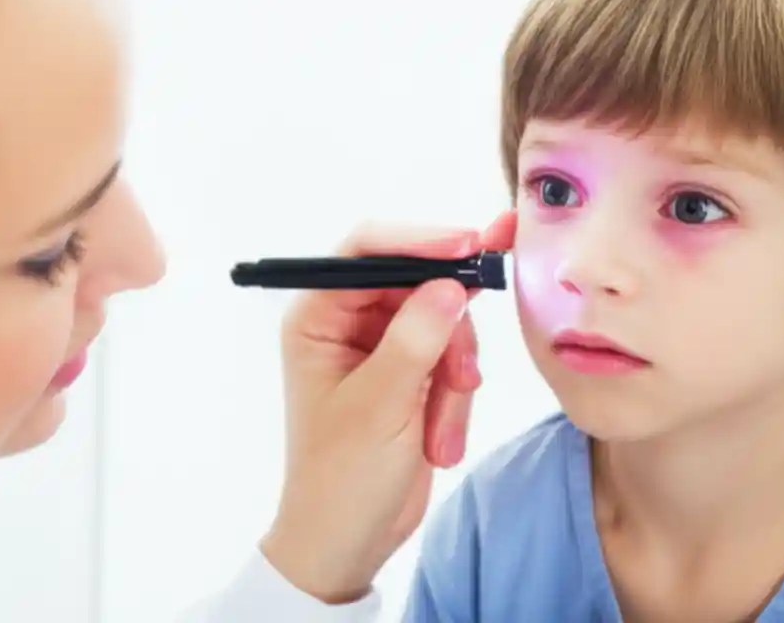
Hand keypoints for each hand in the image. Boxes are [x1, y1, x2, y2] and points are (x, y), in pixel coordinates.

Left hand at [260, 210, 516, 602]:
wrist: (347, 542)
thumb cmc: (342, 478)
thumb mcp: (380, 406)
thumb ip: (415, 339)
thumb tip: (451, 284)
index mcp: (316, 319)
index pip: (366, 252)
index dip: (418, 242)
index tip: (468, 245)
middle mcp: (345, 324)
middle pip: (417, 285)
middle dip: (447, 334)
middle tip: (462, 376)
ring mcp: (381, 349)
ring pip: (444, 325)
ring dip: (453, 379)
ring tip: (438, 431)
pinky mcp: (411, 376)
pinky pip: (452, 360)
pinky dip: (455, 399)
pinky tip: (438, 442)